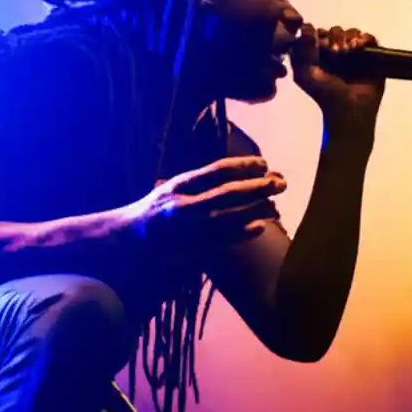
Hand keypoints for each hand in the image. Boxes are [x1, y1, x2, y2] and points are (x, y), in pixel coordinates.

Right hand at [124, 156, 285, 255]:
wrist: (129, 239)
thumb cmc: (154, 210)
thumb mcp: (171, 186)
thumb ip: (198, 180)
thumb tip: (235, 172)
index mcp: (180, 184)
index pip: (218, 170)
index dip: (244, 165)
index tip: (264, 162)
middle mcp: (185, 205)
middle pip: (230, 192)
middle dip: (259, 187)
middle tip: (281, 182)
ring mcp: (190, 228)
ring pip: (231, 217)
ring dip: (256, 210)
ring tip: (275, 205)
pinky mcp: (193, 248)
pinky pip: (224, 240)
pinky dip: (244, 232)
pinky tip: (259, 227)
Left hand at [291, 24, 384, 122]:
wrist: (351, 110)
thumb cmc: (326, 95)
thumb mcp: (305, 75)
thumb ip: (301, 51)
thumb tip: (306, 25)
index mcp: (317, 54)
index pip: (317, 32)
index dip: (319, 35)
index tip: (322, 46)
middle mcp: (335, 51)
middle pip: (335, 30)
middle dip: (336, 38)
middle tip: (337, 52)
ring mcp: (353, 52)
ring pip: (351, 32)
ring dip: (350, 38)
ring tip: (350, 52)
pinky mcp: (371, 55)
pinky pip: (368, 37)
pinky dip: (364, 38)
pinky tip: (360, 48)